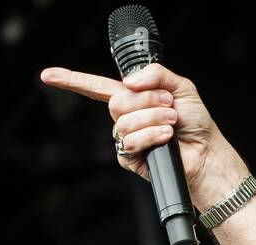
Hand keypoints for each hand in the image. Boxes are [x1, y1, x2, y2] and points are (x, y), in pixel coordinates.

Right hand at [40, 63, 248, 209]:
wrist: (208, 154)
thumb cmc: (197, 124)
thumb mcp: (182, 88)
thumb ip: (157, 74)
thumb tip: (129, 81)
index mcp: (133, 98)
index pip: (96, 86)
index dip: (72, 80)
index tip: (47, 75)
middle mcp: (127, 118)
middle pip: (116, 101)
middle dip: (147, 101)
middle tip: (170, 107)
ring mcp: (127, 138)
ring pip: (124, 122)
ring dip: (153, 118)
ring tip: (172, 123)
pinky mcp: (131, 158)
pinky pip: (131, 141)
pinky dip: (151, 136)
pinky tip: (166, 137)